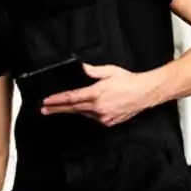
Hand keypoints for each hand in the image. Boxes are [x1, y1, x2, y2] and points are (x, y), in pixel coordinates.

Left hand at [41, 63, 158, 126]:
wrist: (145, 93)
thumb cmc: (129, 81)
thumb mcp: (109, 71)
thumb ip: (93, 71)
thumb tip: (82, 69)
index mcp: (96, 94)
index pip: (71, 98)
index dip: (57, 100)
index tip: (46, 101)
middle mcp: (98, 107)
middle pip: (72, 108)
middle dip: (57, 109)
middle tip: (44, 109)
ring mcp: (103, 116)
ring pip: (82, 113)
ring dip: (72, 110)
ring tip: (60, 108)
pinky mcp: (108, 122)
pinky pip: (93, 118)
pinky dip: (87, 113)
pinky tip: (83, 109)